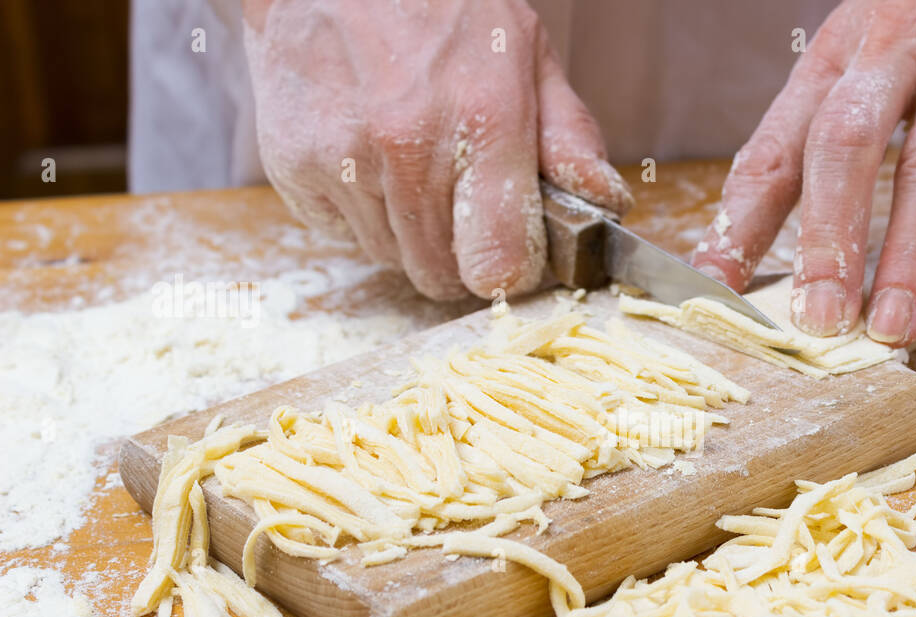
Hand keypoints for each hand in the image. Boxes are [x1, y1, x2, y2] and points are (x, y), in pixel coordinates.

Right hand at [242, 0, 631, 300]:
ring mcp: (344, 158)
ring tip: (411, 167)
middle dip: (458, 254)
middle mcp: (408, 146)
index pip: (495, 264)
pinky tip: (368, 159)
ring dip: (409, 233)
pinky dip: (360, 213)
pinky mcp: (295, 165)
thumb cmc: (438, 5)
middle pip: (441, 274)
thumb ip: (567, 136)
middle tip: (460, 205)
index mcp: (482, 119)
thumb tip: (603, 203)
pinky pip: (341, 234)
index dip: (507, 271)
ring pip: (391, 258)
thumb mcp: (525, 52)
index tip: (509, 254)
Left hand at [691, 0, 915, 342]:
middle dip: (826, 243)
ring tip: (894, 328)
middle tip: (818, 322)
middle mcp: (892, 48)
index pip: (773, 149)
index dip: (740, 224)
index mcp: (836, 54)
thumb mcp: (871, 47)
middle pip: (843, 148)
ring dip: (909, 255)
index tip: (715, 289)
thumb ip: (832, 125)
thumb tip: (772, 232)